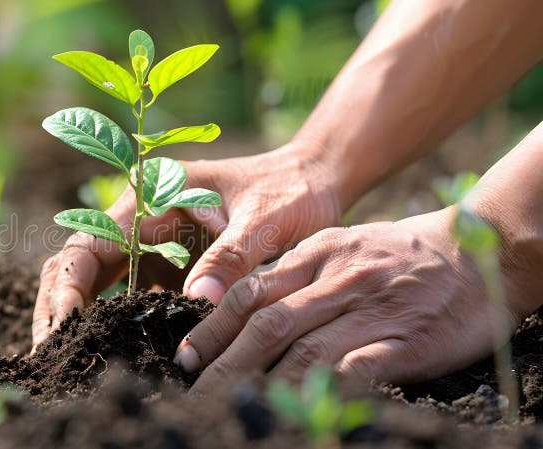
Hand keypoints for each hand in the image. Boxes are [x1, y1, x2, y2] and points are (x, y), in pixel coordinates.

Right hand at [32, 142, 342, 347]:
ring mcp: (152, 244)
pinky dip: (119, 325)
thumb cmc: (289, 190)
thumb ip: (232, 256)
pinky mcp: (168, 266)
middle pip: (80, 264)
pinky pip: (133, 298)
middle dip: (61, 307)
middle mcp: (141, 219)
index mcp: (151, 195)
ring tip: (72, 362)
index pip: (90, 241)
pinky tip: (118, 356)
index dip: (71, 284)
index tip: (69, 324)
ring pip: (98, 283)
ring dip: (83, 319)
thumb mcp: (264, 219)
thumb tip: (199, 300)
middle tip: (53, 355)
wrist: (313, 183)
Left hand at [176, 207, 538, 394]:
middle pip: (266, 323)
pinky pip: (356, 368)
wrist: (476, 255)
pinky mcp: (404, 340)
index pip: (252, 289)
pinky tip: (297, 407)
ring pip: (303, 349)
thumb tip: (249, 307)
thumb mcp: (343, 246)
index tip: (187, 353)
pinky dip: (321, 389)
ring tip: (230, 405)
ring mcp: (370, 310)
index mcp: (317, 254)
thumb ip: (299, 272)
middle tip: (193, 386)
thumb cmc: (401, 255)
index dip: (213, 324)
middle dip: (223, 359)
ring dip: (261, 382)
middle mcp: (337, 279)